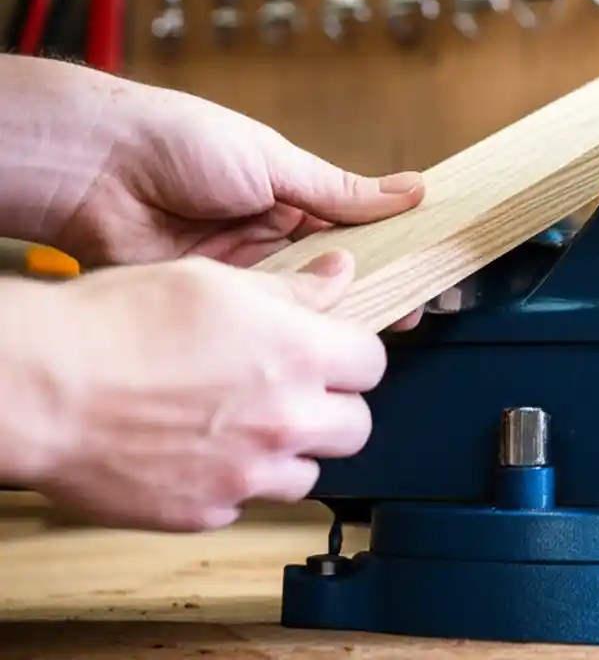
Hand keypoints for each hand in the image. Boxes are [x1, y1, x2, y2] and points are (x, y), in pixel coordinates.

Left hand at [0, 56, 427, 328]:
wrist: (95, 168)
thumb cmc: (180, 142)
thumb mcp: (276, 161)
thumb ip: (341, 190)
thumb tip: (412, 189)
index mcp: (290, 197)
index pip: (354, 234)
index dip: (388, 256)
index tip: (423, 278)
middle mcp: (269, 237)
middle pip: (331, 274)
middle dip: (365, 293)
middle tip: (406, 314)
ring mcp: (240, 272)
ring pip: (297, 303)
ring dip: (327, 312)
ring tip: (367, 327)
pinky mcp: (210, 301)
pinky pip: (257, 319)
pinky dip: (282, 326)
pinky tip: (311, 336)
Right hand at [10, 251, 382, 531]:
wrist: (37, 389)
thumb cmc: (111, 326)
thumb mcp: (210, 282)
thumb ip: (290, 290)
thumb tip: (338, 275)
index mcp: (296, 355)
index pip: (373, 362)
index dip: (352, 355)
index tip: (333, 354)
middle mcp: (284, 419)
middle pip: (356, 427)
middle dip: (332, 408)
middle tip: (294, 392)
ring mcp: (248, 473)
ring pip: (308, 473)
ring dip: (287, 451)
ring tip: (240, 423)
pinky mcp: (209, 511)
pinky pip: (247, 501)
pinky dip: (233, 481)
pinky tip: (197, 450)